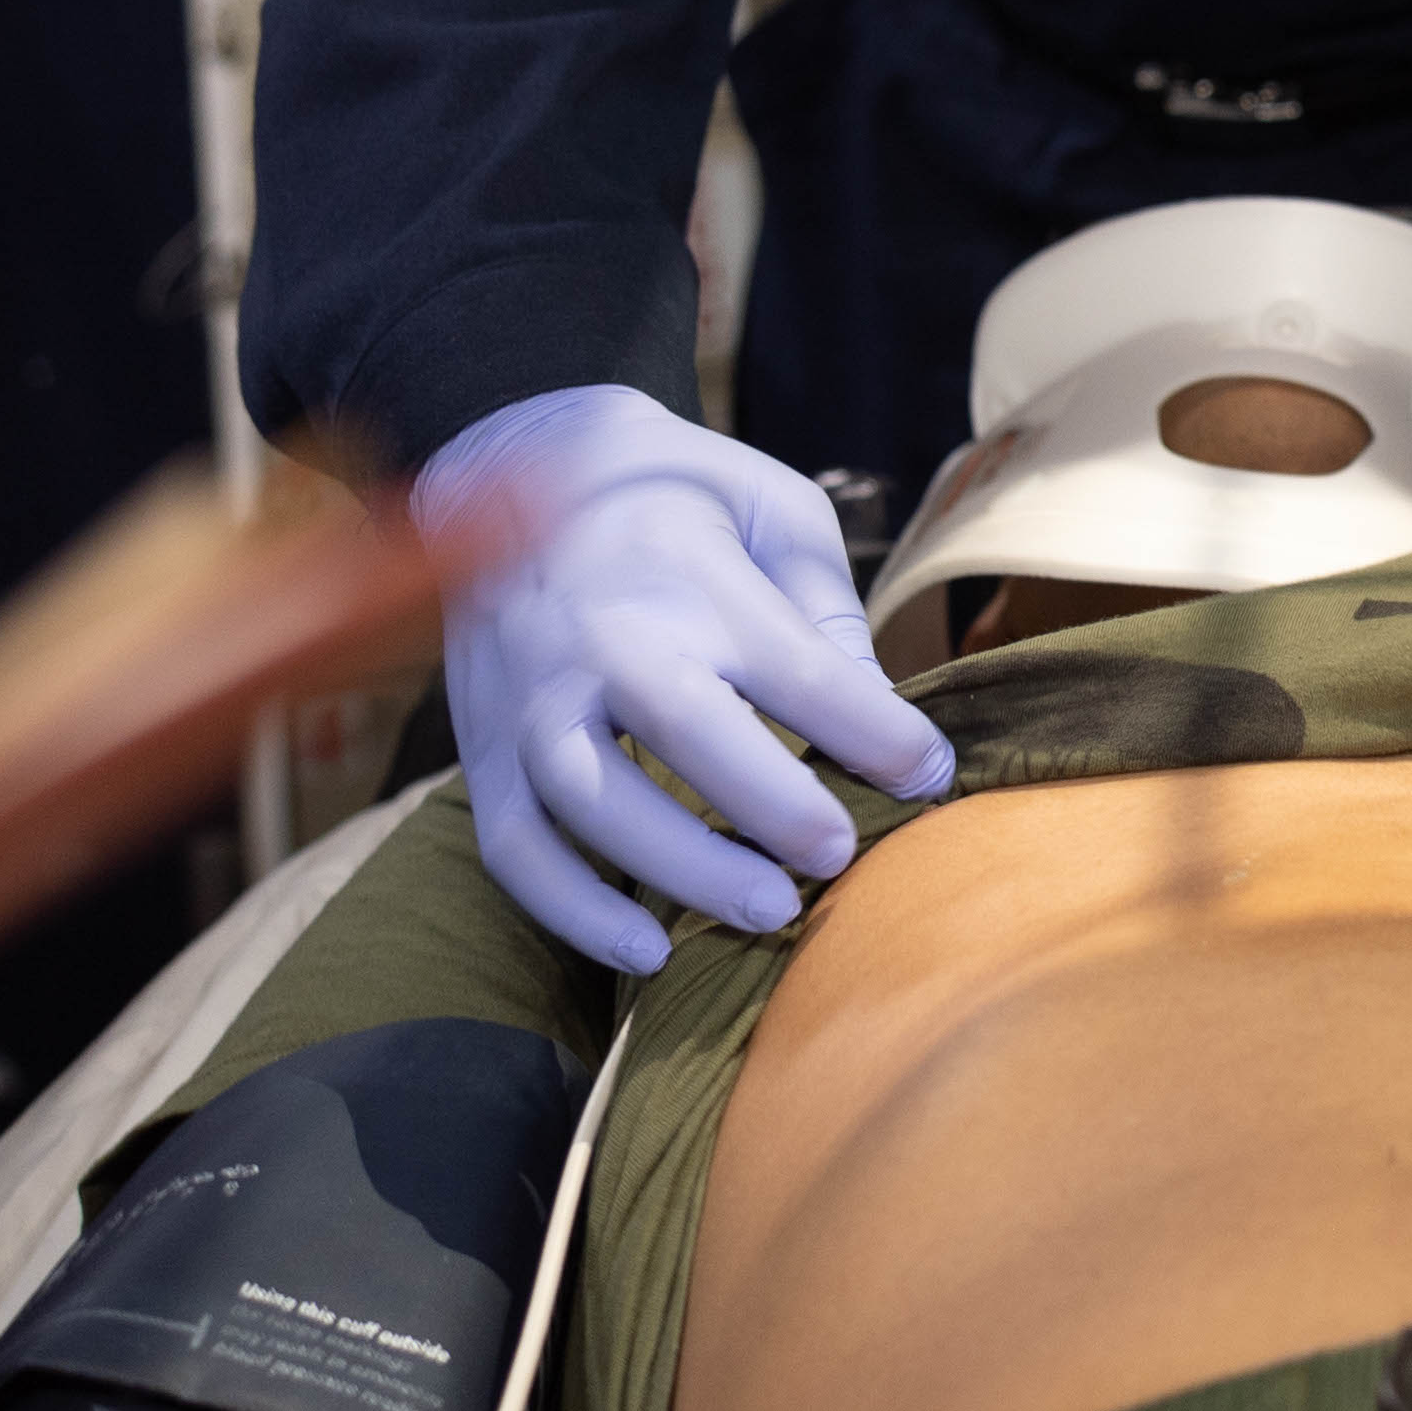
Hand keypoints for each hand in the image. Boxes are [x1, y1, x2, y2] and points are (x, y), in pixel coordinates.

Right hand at [417, 386, 953, 970]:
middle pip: (686, 730)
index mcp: (689, 571)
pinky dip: (573, 911)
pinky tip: (647, 951)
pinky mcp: (481, 748)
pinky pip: (514, 846)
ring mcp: (530, 696)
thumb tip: (876, 715)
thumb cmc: (682, 495)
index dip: (871, 729)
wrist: (522, 459)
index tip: (930, 776)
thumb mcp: (775, 507)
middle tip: (840, 856)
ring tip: (768, 912)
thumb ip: (824, 609)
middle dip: (772, 804)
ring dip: (681, 870)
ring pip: (592, 801)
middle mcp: (601, 634)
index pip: (793, 664)